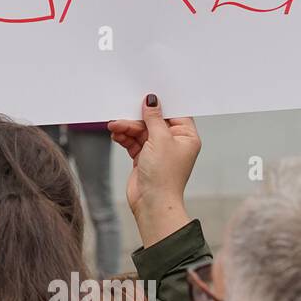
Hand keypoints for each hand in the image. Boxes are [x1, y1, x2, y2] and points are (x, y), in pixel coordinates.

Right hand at [107, 94, 199, 244]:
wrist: (151, 203)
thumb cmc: (164, 175)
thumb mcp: (160, 140)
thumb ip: (154, 118)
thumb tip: (152, 101)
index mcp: (186, 137)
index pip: (174, 113)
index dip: (160, 105)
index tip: (145, 97)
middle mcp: (174, 142)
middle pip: (153, 122)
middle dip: (137, 120)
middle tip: (122, 116)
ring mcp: (158, 150)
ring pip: (140, 131)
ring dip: (127, 129)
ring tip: (114, 128)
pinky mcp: (144, 157)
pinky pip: (133, 141)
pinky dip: (124, 137)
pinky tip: (116, 135)